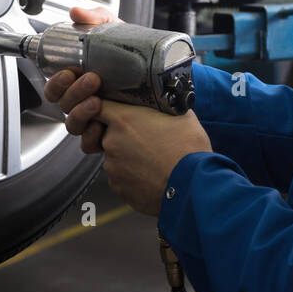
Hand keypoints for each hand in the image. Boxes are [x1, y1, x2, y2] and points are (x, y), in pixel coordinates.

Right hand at [42, 5, 120, 152]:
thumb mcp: (115, 33)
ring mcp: (95, 119)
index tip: (69, 71)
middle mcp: (83, 101)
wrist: (163, 75)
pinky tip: (104, 127)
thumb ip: (96, 19)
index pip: (55, 88)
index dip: (57, 83)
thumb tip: (77, 13)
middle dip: (73, 93)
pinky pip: (90, 144)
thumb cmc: (134, 55)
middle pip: (62, 106)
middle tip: (93, 79)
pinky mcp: (110, 133)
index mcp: (78, 81)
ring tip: (98, 101)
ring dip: (81, 113)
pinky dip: (94, 137)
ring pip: (74, 125)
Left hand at [94, 101, 211, 214]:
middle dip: (126, 135)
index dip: (108, 107)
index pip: (100, 106)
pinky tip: (152, 175)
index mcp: (124, 120)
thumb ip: (166, 107)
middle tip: (149, 138)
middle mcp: (112, 142)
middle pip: (110, 134)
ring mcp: (112, 167)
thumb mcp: (183, 116)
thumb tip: (169, 103)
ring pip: (116, 157)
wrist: (192, 186)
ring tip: (154, 160)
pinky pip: (121, 177)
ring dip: (131, 157)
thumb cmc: (188, 151)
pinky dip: (134, 176)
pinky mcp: (118, 188)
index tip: (117, 110)